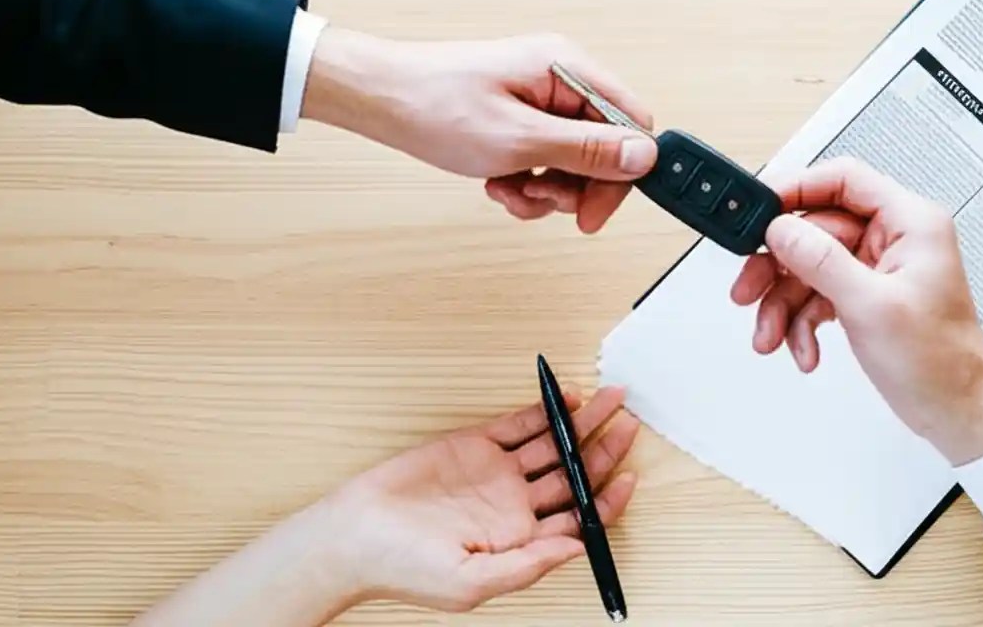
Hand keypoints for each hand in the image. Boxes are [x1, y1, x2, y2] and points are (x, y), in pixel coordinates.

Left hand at [302, 29, 657, 232]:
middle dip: (575, 186)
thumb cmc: (435, 105)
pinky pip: (547, 161)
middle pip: (604, 148)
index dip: (619, 175)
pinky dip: (528, 183)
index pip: (631, 124)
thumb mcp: (520, 139)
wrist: (380, 100)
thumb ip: (587, 150)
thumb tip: (642, 156)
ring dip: (546, 190)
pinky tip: (499, 184)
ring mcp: (541, 99)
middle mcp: (560, 78)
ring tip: (510, 189)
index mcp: (568, 68)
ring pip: (574, 162)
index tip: (593, 210)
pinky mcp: (522, 118)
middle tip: (543, 202)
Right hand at [327, 386, 638, 611]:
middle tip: (627, 422)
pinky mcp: (474, 447)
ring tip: (609, 400)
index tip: (629, 476)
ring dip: (581, 425)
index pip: (579, 518)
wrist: (353, 534)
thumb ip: (527, 566)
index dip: (607, 498)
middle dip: (603, 449)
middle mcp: (515, 507)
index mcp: (521, 541)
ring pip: (552, 445)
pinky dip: (543, 411)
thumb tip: (579, 549)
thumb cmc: (403, 569)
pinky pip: (519, 425)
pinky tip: (566, 399)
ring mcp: (497, 475)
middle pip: (574, 475)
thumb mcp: (470, 583)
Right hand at [730, 158, 982, 463]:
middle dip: (777, 266)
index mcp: (910, 223)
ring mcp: (877, 269)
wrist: (955, 412)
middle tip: (748, 289)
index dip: (797, 189)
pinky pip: (816, 296)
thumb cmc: (940, 361)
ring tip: (772, 336)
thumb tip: (781, 228)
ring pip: (808, 268)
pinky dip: (801, 323)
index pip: (843, 180)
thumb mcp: (871, 306)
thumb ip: (821, 260)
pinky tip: (804, 349)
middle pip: (814, 229)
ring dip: (783, 304)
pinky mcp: (864, 296)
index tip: (759, 212)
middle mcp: (893, 239)